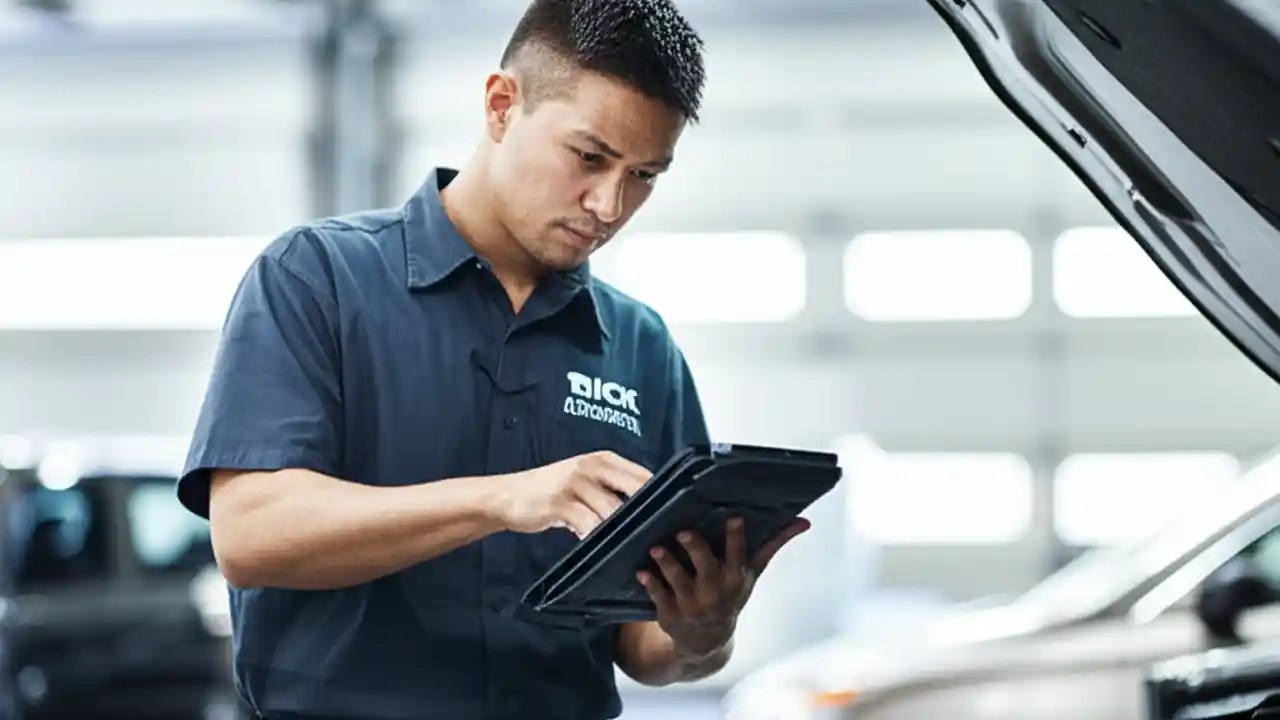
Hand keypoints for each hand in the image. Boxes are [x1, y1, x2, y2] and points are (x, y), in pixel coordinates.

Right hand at [496, 451, 649, 536]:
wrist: (507, 495)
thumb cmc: (550, 491)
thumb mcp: (583, 481)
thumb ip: (610, 490)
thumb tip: (646, 510)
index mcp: (603, 459)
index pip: (643, 474)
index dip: (661, 496)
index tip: (672, 516)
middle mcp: (592, 466)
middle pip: (635, 489)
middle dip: (648, 514)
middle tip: (659, 536)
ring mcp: (576, 483)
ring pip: (613, 509)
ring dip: (624, 530)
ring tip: (633, 546)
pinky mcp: (560, 503)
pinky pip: (588, 524)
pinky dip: (597, 537)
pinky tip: (599, 547)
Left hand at [636, 517, 810, 657]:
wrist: (707, 641)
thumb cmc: (730, 594)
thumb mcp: (752, 573)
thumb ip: (773, 544)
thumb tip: (804, 522)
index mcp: (735, 578)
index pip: (738, 555)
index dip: (736, 538)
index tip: (733, 518)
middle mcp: (715, 592)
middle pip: (707, 568)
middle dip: (696, 550)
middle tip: (683, 532)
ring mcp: (692, 604)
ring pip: (679, 582)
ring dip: (668, 564)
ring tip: (656, 548)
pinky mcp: (669, 613)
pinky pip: (658, 597)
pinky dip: (650, 584)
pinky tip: (640, 571)